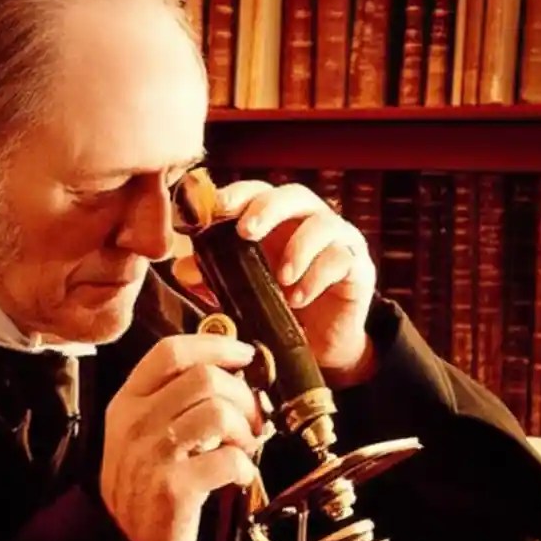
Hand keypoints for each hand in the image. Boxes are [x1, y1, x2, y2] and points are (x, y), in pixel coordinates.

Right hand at [101, 334, 264, 540]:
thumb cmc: (142, 486)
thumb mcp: (140, 432)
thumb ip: (172, 400)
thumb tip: (230, 374)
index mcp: (128, 402)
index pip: (170, 351)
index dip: (215, 344)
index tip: (243, 354)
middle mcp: (137, 422)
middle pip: (204, 377)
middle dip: (242, 394)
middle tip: (251, 418)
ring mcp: (154, 455)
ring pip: (218, 412)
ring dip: (244, 429)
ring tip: (243, 446)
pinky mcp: (174, 488)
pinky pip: (228, 459)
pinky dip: (245, 466)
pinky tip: (240, 475)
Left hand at [172, 180, 377, 386]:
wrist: (321, 348)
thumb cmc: (279, 309)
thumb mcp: (239, 294)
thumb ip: (212, 278)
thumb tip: (182, 267)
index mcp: (277, 222)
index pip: (259, 192)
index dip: (239, 193)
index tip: (217, 206)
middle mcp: (309, 222)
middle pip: (294, 195)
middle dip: (268, 208)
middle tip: (246, 231)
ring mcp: (338, 241)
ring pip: (323, 224)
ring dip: (298, 248)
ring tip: (281, 278)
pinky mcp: (358, 267)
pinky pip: (341, 260)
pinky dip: (317, 277)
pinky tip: (298, 298)